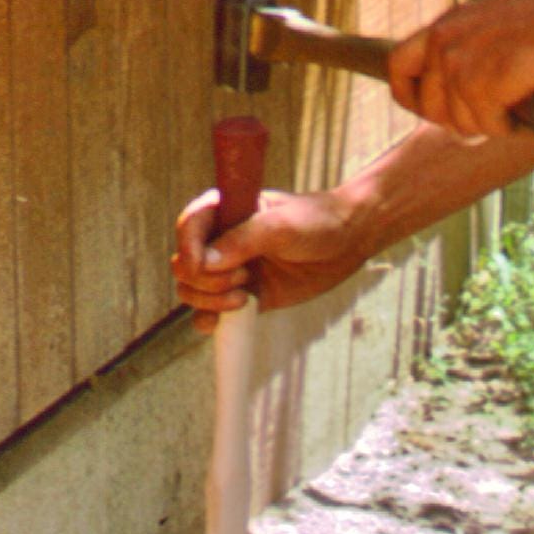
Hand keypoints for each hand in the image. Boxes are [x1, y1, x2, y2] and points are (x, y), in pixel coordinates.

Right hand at [172, 182, 377, 331]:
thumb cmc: (318, 222)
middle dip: (205, 280)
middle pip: (184, 265)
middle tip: (243, 277)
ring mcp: (230, 269)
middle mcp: (222, 240)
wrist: (349, 241)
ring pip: (192, 290)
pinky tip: (222, 322)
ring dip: (209, 301)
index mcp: (226, 212)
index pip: (188, 227)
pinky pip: (210, 312)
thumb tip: (205, 264)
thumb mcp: (282, 226)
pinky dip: (208, 320)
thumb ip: (243, 241)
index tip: (204, 265)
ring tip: (245, 295)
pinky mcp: (243, 294)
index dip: (189, 248)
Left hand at [389, 0, 533, 141]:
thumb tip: (458, 121)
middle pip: (428, 106)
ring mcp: (457, 63)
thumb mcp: (494, 31)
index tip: (428, 112)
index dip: (409, 96)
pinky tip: (526, 112)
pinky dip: (509, 128)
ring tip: (517, 108)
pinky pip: (487, 127)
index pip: (397, 65)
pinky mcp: (478, 86)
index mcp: (445, 24)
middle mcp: (443, 41)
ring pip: (459, 123)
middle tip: (489, 121)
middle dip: (457, 122)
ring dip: (490, 124)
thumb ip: (468, 62)